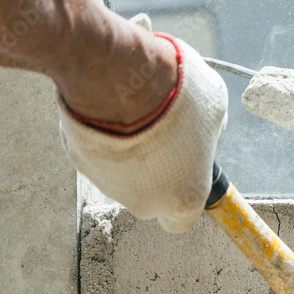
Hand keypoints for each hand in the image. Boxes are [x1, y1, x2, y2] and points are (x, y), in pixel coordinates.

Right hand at [58, 30, 228, 232]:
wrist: (118, 73)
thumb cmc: (175, 94)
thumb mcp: (215, 107)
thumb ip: (211, 132)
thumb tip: (205, 132)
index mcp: (183, 197)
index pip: (182, 220)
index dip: (185, 196)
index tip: (187, 175)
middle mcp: (144, 201)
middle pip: (152, 195)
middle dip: (158, 170)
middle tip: (164, 134)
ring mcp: (108, 184)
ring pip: (123, 174)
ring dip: (130, 151)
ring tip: (139, 113)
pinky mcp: (79, 161)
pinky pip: (99, 153)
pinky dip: (105, 137)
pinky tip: (114, 108)